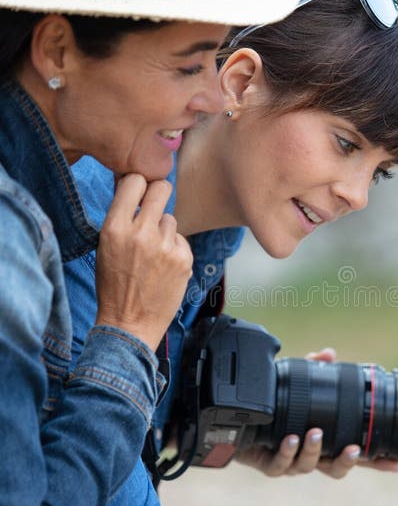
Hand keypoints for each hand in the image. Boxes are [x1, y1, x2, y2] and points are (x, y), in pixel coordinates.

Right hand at [95, 174, 192, 351]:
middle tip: (154, 207)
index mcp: (115, 228)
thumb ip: (120, 216)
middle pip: (162, 188)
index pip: (135, 181)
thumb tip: (135, 184)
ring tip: (152, 254)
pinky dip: (174, 250)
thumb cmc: (113, 284)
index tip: (139, 191)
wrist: (129, 324)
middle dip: (159, 194)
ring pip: (171, 219)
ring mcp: (165, 247)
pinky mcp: (184, 260)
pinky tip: (163, 267)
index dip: (138, 184)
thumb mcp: (105, 246)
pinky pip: (181, 240)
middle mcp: (141, 233)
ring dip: (164, 231)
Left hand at [236, 347, 397, 477]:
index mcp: (324, 441)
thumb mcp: (294, 383)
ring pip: (309, 467)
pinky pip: (280, 464)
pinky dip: (287, 453)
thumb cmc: (273, 407)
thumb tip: (329, 354)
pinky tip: (290, 439)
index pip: (356, 453)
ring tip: (314, 434)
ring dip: (314, 451)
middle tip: (352, 449)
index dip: (377, 461)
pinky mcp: (270, 464)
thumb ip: (313, 369)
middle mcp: (311, 455)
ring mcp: (292, 462)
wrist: (239, 421)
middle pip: (337, 469)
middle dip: (347, 462)